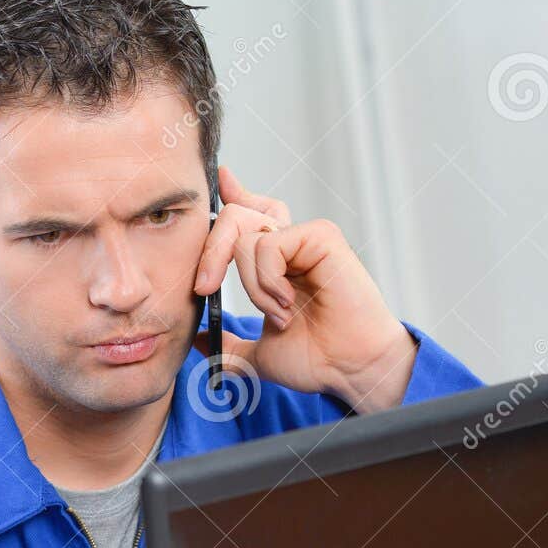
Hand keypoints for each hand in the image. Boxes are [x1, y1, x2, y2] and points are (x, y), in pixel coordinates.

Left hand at [194, 165, 416, 412]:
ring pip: (246, 238)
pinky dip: (268, 279)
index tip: (221, 178)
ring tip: (280, 313)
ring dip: (253, 286)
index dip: (235, 195)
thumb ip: (227, 345)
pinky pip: (269, 245)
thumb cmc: (317, 360)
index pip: (251, 215)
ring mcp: (306, 238)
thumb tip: (199, 339)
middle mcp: (291, 244)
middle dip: (211, 253)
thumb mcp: (258, 354)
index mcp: (278, 262)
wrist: (348, 370)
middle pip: (236, 217)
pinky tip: (289, 302)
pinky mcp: (321, 236)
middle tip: (204, 289)